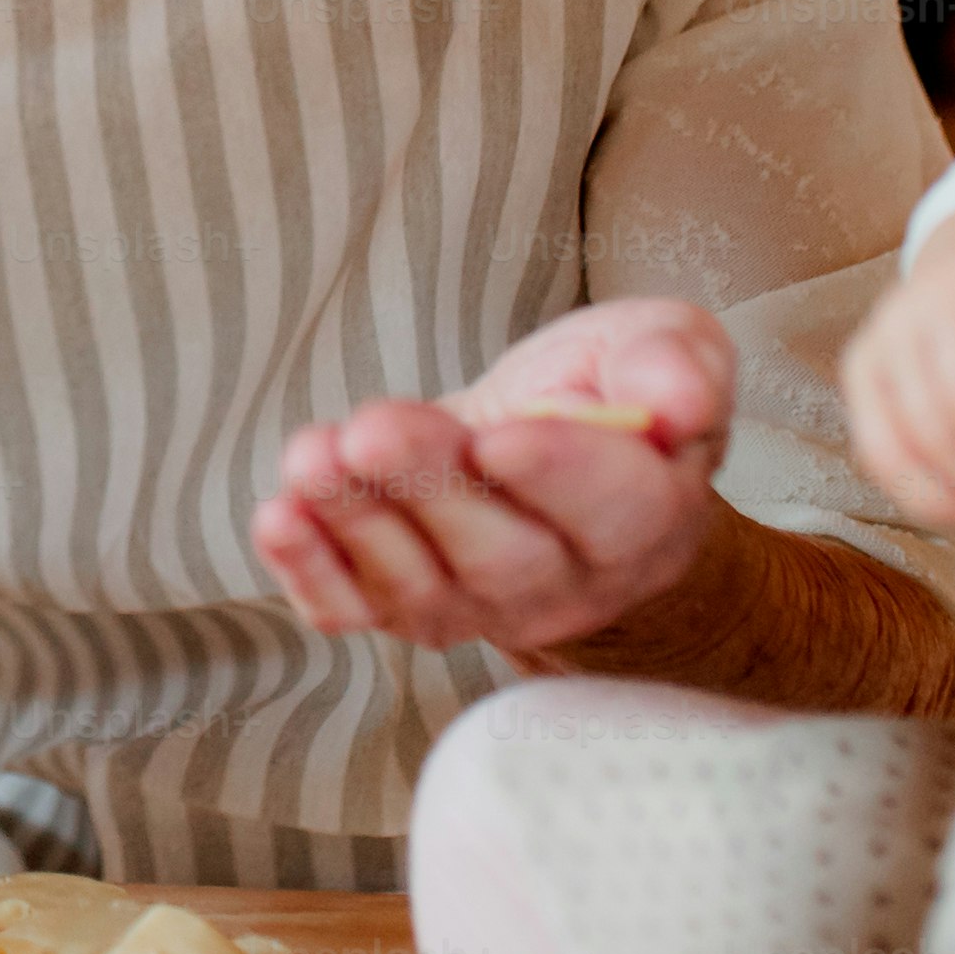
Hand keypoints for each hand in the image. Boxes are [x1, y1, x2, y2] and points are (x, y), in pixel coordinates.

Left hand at [249, 298, 734, 654]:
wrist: (557, 457)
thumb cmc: (611, 397)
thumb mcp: (665, 348)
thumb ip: (677, 368)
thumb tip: (674, 404)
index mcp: (646, 515)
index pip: (610, 510)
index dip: (555, 475)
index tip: (499, 437)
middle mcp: (564, 579)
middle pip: (500, 556)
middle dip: (429, 490)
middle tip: (376, 432)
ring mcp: (478, 603)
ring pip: (419, 584)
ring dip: (356, 521)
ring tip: (312, 457)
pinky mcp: (401, 602)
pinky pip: (353, 606)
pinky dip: (310, 571)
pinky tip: (277, 519)